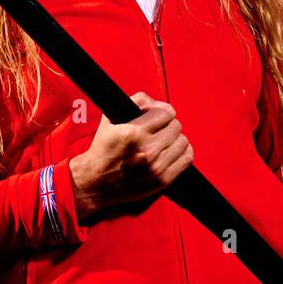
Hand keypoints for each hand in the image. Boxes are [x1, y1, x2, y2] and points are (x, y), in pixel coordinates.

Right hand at [68, 91, 193, 222]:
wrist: (96, 182)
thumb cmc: (103, 149)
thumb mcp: (110, 118)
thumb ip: (136, 101)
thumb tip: (158, 103)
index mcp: (133, 133)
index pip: (166, 113)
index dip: (162, 112)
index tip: (158, 116)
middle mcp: (147, 150)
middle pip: (176, 126)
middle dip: (168, 125)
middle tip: (160, 129)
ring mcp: (156, 167)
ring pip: (183, 142)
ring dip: (175, 139)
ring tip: (165, 141)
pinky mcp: (162, 180)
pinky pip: (186, 159)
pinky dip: (182, 153)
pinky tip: (172, 152)